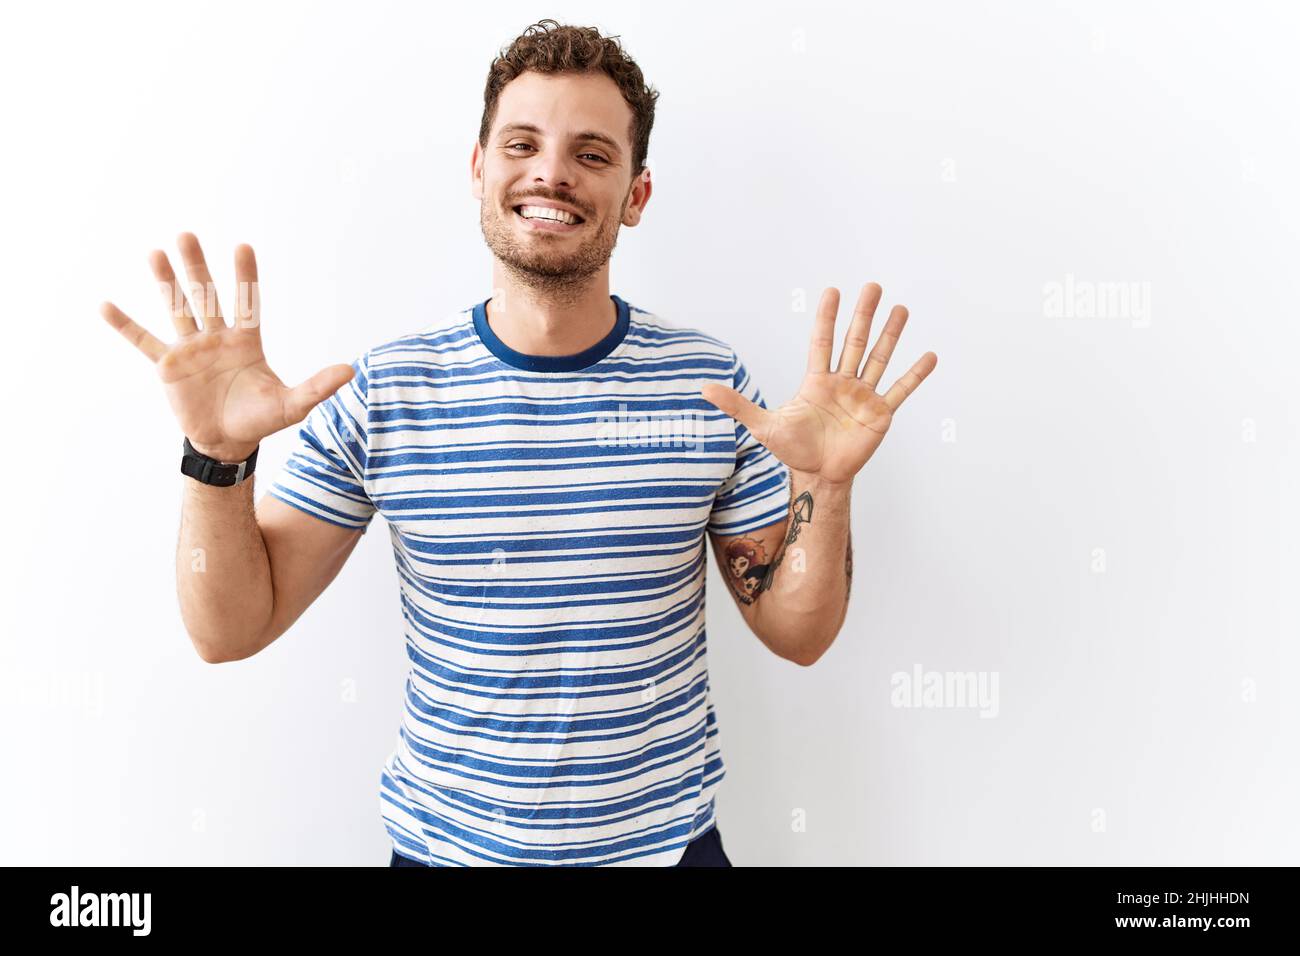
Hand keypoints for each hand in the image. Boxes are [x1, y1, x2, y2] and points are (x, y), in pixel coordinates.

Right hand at [99, 233, 355, 461]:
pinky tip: (106, 305)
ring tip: (155, 253)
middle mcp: (217, 338)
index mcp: (247, 341)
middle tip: (187, 235)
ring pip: (177, 309)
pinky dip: (125, 325)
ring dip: (166, 282)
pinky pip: (144, 342)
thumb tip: (351, 370)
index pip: (247, 302)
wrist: (228, 442)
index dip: (246, 276)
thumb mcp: (292, 405)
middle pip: (207, 296)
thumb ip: (317, 386)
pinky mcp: (168, 366)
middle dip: (197, 268)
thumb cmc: (260, 419)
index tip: (243, 246)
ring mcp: (191, 349)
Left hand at [700, 283, 936, 485]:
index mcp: (817, 380)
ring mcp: (863, 395)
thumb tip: (703, 389)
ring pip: (878, 358)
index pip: (822, 341)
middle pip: (854, 341)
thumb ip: (737, 405)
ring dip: (891, 335)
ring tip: (901, 309)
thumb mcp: (762, 425)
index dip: (827, 317)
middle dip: (863, 314)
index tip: (833, 291)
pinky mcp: (880, 414)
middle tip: (873, 286)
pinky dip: (915, 375)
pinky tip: (928, 356)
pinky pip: (900, 390)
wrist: (818, 475)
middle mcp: (842, 382)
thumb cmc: (792, 449)